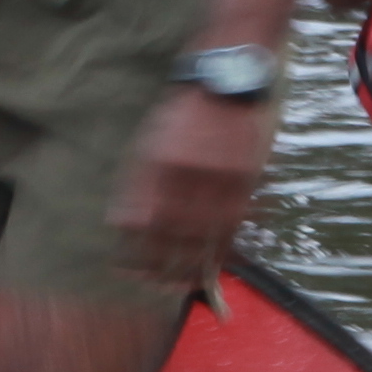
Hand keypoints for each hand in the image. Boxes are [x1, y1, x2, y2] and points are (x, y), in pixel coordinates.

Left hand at [107, 86, 270, 289]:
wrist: (225, 85)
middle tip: (159, 286)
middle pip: (179, 234)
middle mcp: (193, 173)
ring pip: (211, 233)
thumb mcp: (150, 144)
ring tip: (189, 285)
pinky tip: (224, 262)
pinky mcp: (249, 178)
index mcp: (164, 164)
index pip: (149, 222)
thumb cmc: (182, 116)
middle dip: (168, 266)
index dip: (140, 252)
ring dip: (199, 264)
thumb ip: (137, 185)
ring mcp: (224, 177)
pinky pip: (240, 221)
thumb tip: (122, 225)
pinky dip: (231, 245)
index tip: (131, 272)